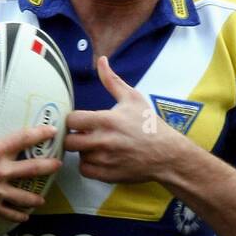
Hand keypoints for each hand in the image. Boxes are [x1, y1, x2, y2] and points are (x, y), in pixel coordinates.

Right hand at [0, 78, 62, 222]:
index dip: (40, 133)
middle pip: (32, 169)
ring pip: (24, 197)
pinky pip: (8, 213)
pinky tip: (25, 216)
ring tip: (42, 199)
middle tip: (58, 165)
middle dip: (49, 166)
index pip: (23, 139)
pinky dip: (18, 215)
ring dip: (35, 198)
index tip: (52, 131)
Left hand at [64, 57, 183, 182]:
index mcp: (106, 120)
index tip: (80, 121)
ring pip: (77, 156)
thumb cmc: (150, 125)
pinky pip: (85, 171)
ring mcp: (105, 160)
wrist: (167, 155)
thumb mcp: (133, 98)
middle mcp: (103, 141)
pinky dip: (88, 165)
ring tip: (95, 146)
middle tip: (83, 135)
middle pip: (68, 141)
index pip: (71, 121)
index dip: (73, 120)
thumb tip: (102, 61)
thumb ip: (112, 81)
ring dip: (83, 151)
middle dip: (73, 137)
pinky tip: (98, 158)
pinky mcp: (108, 175)